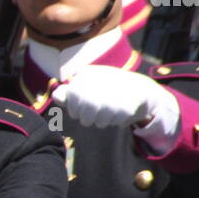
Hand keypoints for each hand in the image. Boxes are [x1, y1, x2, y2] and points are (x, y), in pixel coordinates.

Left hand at [52, 66, 179, 137]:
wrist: (141, 89)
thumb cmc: (107, 90)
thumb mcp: (87, 87)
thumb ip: (69, 93)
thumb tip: (57, 96)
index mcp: (87, 74)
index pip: (70, 95)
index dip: (73, 106)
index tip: (80, 108)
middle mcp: (99, 81)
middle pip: (78, 112)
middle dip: (85, 118)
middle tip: (95, 114)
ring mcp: (112, 94)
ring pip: (92, 120)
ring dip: (98, 121)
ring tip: (107, 111)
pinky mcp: (124, 106)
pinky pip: (108, 122)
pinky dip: (111, 121)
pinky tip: (118, 112)